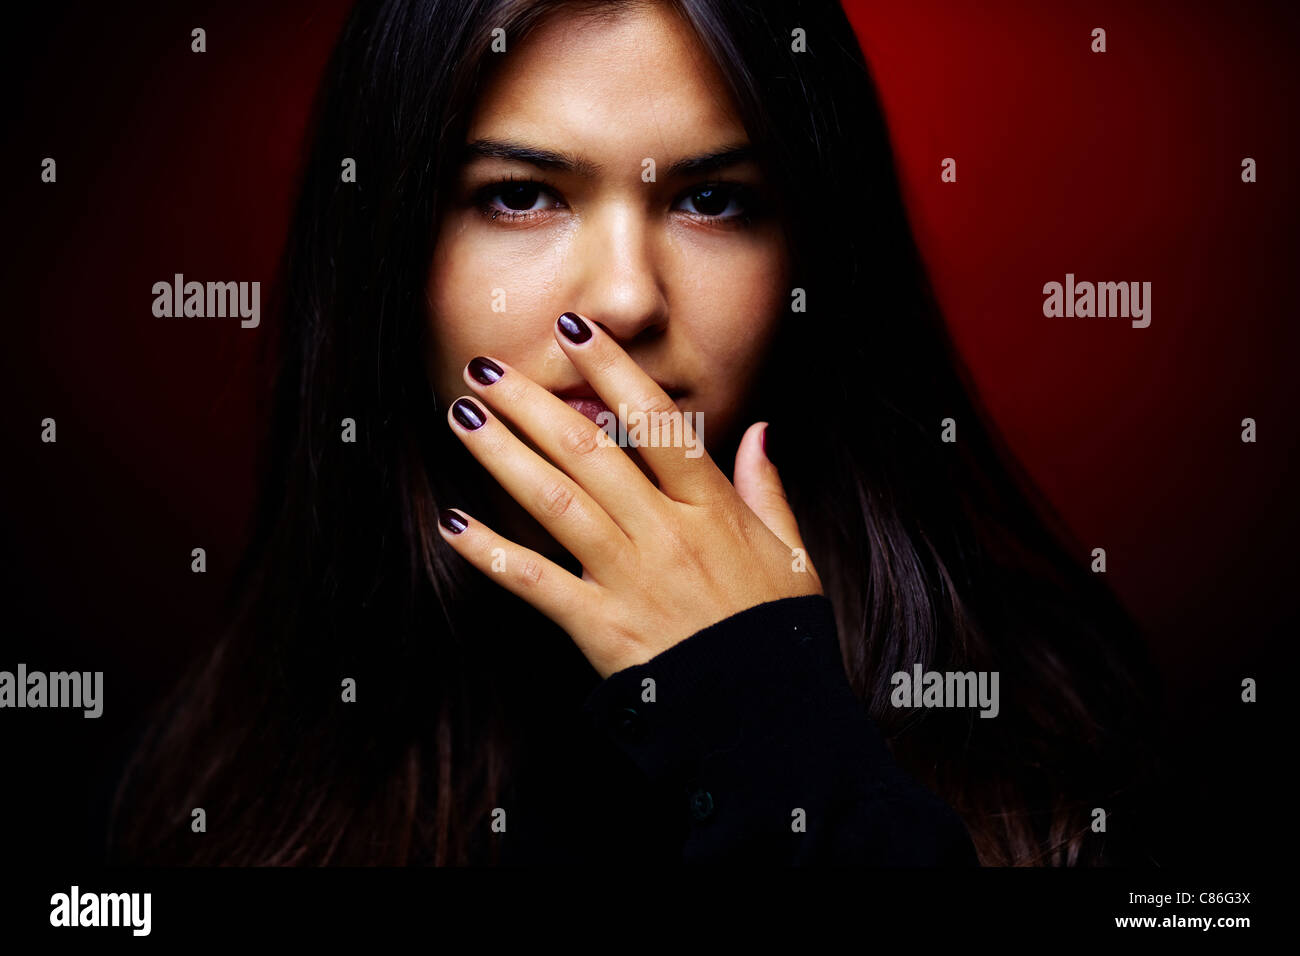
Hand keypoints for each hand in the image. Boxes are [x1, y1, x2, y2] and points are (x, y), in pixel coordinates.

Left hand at [437, 310, 821, 678]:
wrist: (768, 720)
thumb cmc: (778, 635)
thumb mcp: (792, 554)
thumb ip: (768, 488)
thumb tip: (761, 429)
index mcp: (712, 508)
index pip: (656, 421)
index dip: (613, 369)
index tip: (576, 329)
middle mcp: (666, 533)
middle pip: (589, 451)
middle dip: (532, 403)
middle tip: (485, 366)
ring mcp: (631, 579)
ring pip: (556, 502)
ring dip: (503, 456)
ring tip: (462, 416)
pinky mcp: (601, 628)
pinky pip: (536, 583)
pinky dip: (491, 554)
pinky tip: (452, 524)